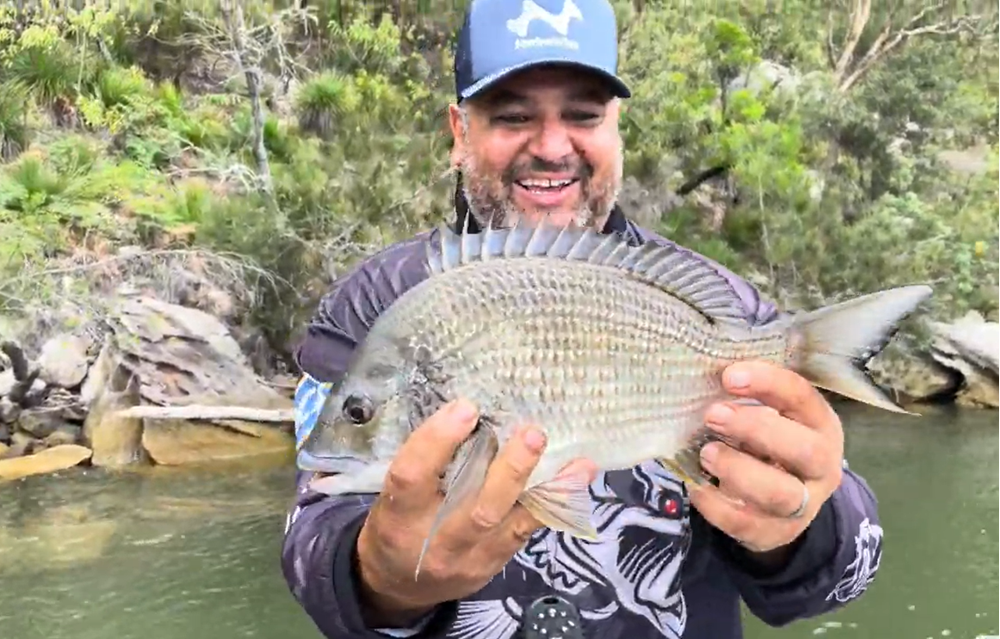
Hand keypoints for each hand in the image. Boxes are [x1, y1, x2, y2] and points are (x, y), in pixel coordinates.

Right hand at [355, 398, 596, 626]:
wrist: (397, 587)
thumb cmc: (396, 524)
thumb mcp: (391, 495)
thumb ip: (424, 464)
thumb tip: (468, 414)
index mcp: (398, 515)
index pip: (413, 476)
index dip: (438, 441)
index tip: (466, 408)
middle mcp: (435, 540)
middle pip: (475, 508)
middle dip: (509, 470)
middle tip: (532, 432)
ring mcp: (469, 556)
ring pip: (509, 523)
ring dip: (543, 486)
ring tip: (571, 458)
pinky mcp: (493, 564)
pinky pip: (528, 531)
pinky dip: (556, 501)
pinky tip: (579, 475)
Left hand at [688, 361, 843, 554]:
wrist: (788, 497)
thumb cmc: (770, 440)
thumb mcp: (770, 414)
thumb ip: (747, 399)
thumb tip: (700, 375)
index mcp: (820, 424)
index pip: (802, 398)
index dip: (768, 384)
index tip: (728, 376)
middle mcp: (822, 466)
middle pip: (804, 450)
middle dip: (755, 430)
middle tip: (713, 415)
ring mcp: (805, 505)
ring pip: (782, 495)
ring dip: (740, 472)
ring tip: (706, 454)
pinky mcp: (778, 533)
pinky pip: (750, 526)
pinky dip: (718, 508)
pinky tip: (697, 488)